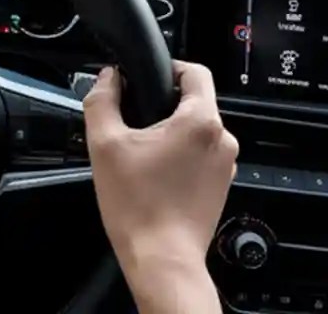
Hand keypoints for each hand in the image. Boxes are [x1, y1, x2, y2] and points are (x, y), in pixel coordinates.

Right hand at [84, 61, 237, 313]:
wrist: (161, 259)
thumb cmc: (138, 207)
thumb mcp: (105, 145)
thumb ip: (102, 101)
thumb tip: (106, 78)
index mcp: (201, 121)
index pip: (195, 71)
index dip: (168, 67)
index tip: (147, 78)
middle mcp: (222, 139)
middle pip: (195, 103)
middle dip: (164, 107)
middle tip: (134, 124)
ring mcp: (225, 165)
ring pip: (197, 132)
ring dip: (172, 135)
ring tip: (142, 156)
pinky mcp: (221, 186)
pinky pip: (201, 157)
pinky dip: (181, 158)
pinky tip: (156, 177)